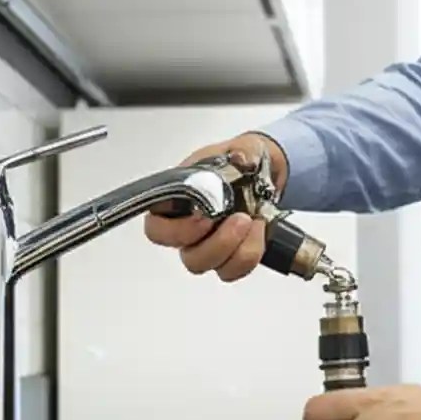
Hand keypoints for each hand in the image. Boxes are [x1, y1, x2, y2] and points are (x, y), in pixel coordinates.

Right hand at [142, 132, 288, 282]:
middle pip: (187, 256)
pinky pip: (233, 271)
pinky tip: (260, 230)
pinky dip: (251, 253)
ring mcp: (208, 246)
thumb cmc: (240, 162)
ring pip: (210, 266)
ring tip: (254, 222)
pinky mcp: (230, 257)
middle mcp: (188, 229)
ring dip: (236, 250)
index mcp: (178, 201)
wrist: (264, 175)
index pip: (156, 228)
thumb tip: (242, 159)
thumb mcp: (244, 148)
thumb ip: (243, 151)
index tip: (204, 218)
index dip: (175, 231)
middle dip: (217, 243)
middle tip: (240, 219)